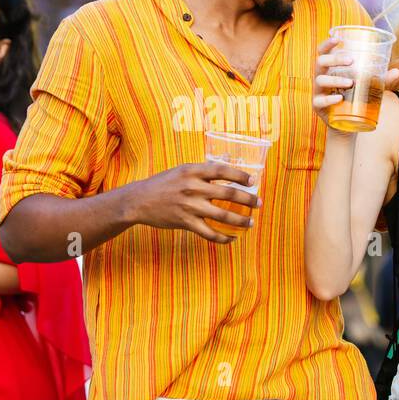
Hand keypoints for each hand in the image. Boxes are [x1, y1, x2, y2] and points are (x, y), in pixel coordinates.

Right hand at [127, 162, 260, 244]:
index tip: (253, 181)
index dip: (240, 176)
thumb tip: (228, 161)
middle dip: (247, 200)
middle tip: (258, 204)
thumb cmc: (163, 183)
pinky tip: (232, 238)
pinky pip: (209, 233)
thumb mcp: (182, 169)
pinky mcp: (185, 222)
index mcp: (193, 171)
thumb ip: (204, 169)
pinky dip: (223, 238)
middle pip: (228, 193)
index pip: (222, 170)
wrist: (140, 200)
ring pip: (223, 215)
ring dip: (240, 220)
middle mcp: (193, 187)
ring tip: (251, 223)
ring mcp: (190, 206)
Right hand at [312, 37, 398, 131]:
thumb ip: (380, 79)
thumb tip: (398, 71)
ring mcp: (318, 92)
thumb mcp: (367, 87)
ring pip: (320, 81)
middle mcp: (321, 77)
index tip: (336, 38)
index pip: (323, 52)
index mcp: (329, 69)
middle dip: (335, 59)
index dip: (327, 44)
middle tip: (351, 60)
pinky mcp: (318, 106)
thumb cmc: (355, 98)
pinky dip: (329, 99)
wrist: (347, 123)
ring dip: (335, 80)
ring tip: (350, 83)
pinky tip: (340, 99)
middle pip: (321, 62)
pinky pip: (319, 101)